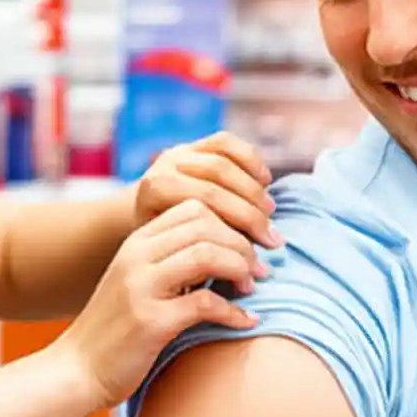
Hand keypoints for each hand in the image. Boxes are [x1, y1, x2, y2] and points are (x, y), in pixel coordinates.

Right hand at [56, 199, 259, 408]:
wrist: (77, 369)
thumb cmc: (114, 329)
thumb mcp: (136, 282)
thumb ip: (168, 262)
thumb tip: (226, 251)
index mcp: (135, 243)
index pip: (193, 206)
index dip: (230, 221)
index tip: (248, 246)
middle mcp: (136, 257)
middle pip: (205, 225)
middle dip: (242, 244)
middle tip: (259, 269)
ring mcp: (141, 287)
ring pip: (207, 254)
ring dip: (240, 269)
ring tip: (251, 287)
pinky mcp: (150, 321)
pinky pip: (206, 303)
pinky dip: (234, 311)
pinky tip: (246, 321)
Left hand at [134, 133, 282, 253]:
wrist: (144, 218)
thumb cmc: (164, 247)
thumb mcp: (174, 254)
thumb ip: (205, 256)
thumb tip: (258, 272)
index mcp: (153, 191)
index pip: (203, 206)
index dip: (234, 230)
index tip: (256, 257)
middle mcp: (164, 165)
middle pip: (216, 182)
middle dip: (250, 214)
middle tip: (272, 239)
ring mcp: (180, 151)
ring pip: (225, 162)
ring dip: (254, 190)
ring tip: (270, 213)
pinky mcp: (196, 143)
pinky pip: (227, 143)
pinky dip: (251, 159)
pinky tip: (266, 181)